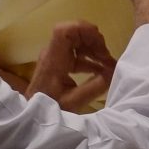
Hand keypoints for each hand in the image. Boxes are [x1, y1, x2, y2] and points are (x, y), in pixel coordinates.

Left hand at [0, 24, 115, 110]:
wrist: (34, 118)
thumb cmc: (51, 110)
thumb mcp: (76, 102)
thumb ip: (96, 86)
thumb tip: (114, 72)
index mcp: (54, 61)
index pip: (64, 31)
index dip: (84, 30)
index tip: (100, 43)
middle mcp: (52, 54)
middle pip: (73, 32)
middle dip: (94, 42)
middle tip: (107, 59)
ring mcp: (54, 56)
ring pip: (76, 41)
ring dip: (93, 50)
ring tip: (108, 66)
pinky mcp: (58, 62)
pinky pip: (76, 52)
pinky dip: (89, 58)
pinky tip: (101, 71)